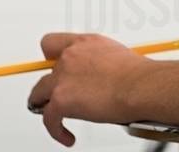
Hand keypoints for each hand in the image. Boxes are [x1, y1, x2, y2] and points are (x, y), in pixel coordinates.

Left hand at [27, 33, 152, 145]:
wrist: (139, 86)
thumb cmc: (137, 73)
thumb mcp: (117, 55)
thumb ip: (101, 62)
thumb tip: (103, 74)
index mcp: (85, 43)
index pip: (53, 44)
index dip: (51, 57)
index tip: (52, 63)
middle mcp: (70, 57)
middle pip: (45, 72)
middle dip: (50, 85)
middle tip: (58, 95)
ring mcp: (62, 79)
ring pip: (39, 94)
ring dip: (46, 105)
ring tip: (54, 115)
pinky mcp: (60, 101)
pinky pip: (48, 119)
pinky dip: (56, 130)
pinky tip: (66, 136)